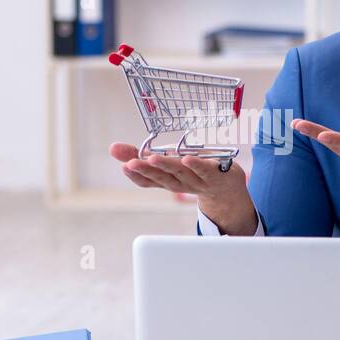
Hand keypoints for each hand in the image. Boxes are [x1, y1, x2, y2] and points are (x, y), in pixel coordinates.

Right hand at [109, 143, 258, 234]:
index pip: (149, 181)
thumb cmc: (193, 173)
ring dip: (165, 166)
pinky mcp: (216, 175)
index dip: (136, 175)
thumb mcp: (166, 164)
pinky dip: (195, 165)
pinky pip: (205, 170)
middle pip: (162, 177)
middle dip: (145, 170)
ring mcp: (198, 181)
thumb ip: (140, 155)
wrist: (227, 191)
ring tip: (152, 158)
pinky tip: (186, 158)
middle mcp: (181, 184)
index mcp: (168, 181)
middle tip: (131, 163)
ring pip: (180, 173)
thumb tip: (112, 148)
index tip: (124, 166)